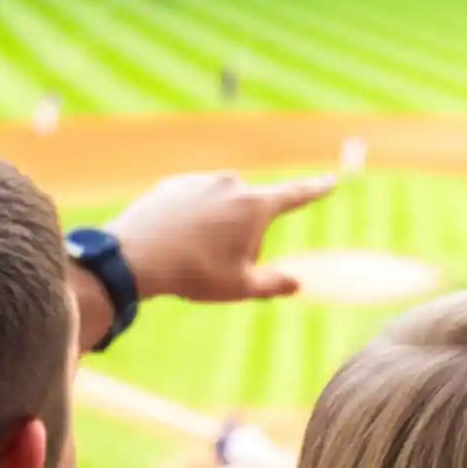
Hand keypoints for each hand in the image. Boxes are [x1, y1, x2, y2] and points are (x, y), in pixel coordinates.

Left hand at [106, 172, 335, 301]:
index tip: (332, 181)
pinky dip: (190, 221)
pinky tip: (173, 242)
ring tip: (191, 254)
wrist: (134, 256)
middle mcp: (231, 183)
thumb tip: (296, 284)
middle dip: (244, 237)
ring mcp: (200, 180)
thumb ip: (274, 284)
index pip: (295, 195)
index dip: (316, 190)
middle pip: (251, 212)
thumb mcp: (239, 287)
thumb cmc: (193, 273)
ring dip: (216, 229)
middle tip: (218, 265)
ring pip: (220, 208)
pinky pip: (192, 204)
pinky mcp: (174, 183)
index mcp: (254, 205)